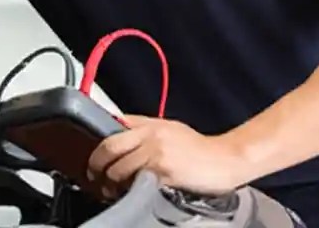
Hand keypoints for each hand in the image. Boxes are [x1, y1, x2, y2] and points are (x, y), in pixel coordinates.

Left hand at [86, 115, 251, 199]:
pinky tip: (128, 194)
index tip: (93, 157)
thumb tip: (120, 135)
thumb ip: (145, 130)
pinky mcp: (163, 172)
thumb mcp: (170, 129)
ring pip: (119, 168)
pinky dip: (127, 190)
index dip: (98, 143)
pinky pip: (136, 182)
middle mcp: (150, 135)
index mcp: (150, 123)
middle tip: (93, 176)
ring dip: (109, 183)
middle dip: (96, 165)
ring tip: (110, 190)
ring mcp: (156, 153)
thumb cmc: (199, 148)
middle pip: (109, 147)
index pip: (113, 126)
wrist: (225, 159)